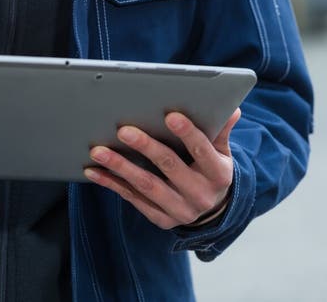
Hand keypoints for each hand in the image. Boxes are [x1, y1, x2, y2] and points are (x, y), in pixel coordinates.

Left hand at [84, 108, 240, 229]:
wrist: (213, 211)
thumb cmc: (211, 169)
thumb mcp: (221, 152)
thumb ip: (221, 130)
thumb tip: (232, 108)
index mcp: (218, 174)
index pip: (202, 151)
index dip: (187, 133)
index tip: (170, 115)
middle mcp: (200, 195)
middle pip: (169, 167)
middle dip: (145, 147)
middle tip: (123, 130)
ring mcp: (179, 210)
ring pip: (147, 186)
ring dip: (120, 167)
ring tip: (98, 151)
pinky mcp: (161, 219)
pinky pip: (133, 199)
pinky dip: (112, 184)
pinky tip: (94, 171)